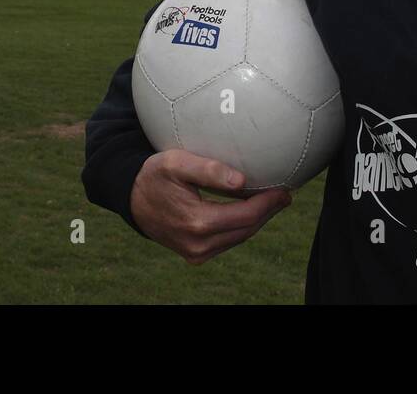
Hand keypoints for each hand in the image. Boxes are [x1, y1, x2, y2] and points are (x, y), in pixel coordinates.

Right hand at [130, 150, 292, 264]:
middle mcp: (198, 244)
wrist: (131, 199)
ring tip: (272, 201)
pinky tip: (250, 210)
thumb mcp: (175, 162)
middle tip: (285, 195)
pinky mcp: (194, 254)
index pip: (246, 216)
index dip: (269, 204)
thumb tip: (242, 181)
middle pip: (247, 229)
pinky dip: (241, 226)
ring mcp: (196, 252)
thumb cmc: (154, 175)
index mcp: (197, 222)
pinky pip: (227, 240)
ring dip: (257, 220)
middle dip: (268, 212)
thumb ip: (208, 170)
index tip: (285, 190)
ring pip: (239, 237)